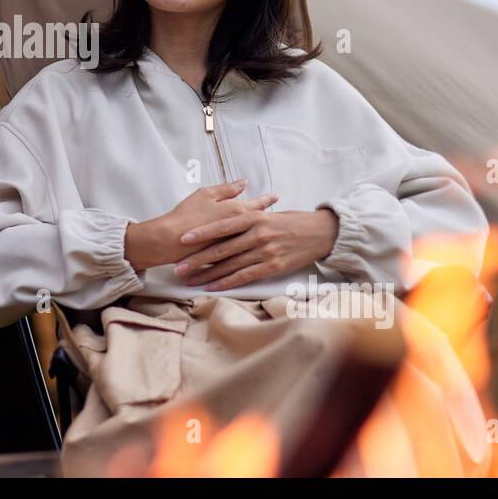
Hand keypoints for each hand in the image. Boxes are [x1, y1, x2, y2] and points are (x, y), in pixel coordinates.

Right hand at [124, 179, 277, 271]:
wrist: (170, 240)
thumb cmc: (186, 214)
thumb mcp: (205, 195)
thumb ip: (226, 189)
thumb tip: (243, 183)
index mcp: (236, 211)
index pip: (258, 205)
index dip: (267, 200)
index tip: (276, 196)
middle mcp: (241, 230)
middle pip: (260, 226)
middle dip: (271, 221)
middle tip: (280, 218)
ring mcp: (235, 247)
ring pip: (254, 243)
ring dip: (262, 239)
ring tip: (271, 236)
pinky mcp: (227, 261)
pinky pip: (242, 257)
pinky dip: (249, 254)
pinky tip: (253, 252)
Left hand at [174, 208, 339, 290]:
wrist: (319, 233)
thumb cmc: (290, 221)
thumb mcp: (268, 212)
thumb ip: (247, 214)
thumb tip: (226, 213)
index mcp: (254, 217)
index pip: (221, 226)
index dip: (201, 233)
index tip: (182, 239)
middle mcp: (257, 234)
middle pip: (221, 249)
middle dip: (197, 259)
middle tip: (178, 266)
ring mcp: (265, 251)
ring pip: (230, 265)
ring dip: (207, 274)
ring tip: (189, 279)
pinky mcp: (272, 266)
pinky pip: (245, 276)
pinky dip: (227, 282)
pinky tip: (213, 286)